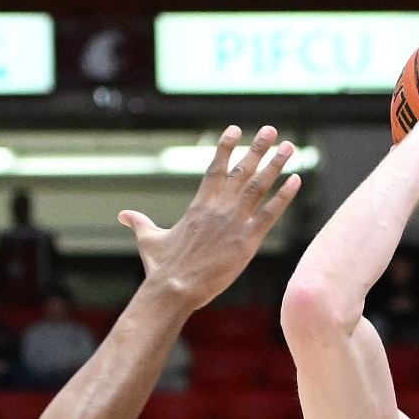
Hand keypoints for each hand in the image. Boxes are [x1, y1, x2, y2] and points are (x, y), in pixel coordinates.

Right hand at [119, 125, 301, 309]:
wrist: (174, 288)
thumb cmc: (161, 267)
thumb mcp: (149, 239)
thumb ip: (139, 222)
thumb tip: (122, 215)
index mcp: (199, 205)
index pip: (215, 168)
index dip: (226, 147)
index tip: (235, 130)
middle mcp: (219, 208)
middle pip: (242, 170)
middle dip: (257, 148)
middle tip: (271, 131)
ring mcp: (234, 222)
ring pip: (259, 186)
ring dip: (275, 165)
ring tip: (288, 147)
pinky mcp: (247, 240)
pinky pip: (270, 213)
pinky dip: (284, 196)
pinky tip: (296, 179)